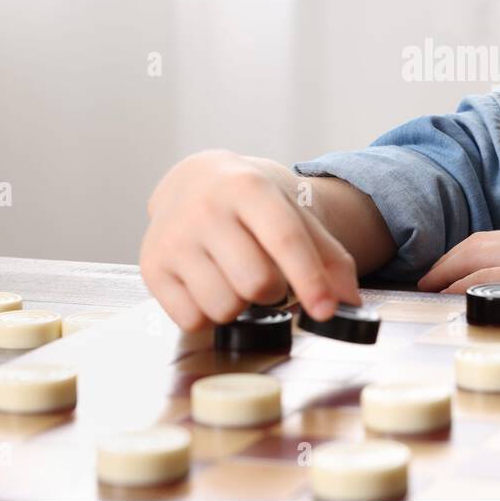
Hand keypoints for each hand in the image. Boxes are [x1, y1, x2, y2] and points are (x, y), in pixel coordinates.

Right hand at [140, 149, 361, 330]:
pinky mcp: (151, 267)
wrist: (193, 181)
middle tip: (266, 274)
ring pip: (224, 307)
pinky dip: (209, 314)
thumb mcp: (293, 213)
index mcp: (247, 187)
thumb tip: (348, 302)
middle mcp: (205, 208)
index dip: (310, 280)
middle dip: (273, 290)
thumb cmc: (251, 202)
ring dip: (241, 305)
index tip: (326, 311)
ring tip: (234, 276)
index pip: (284, 239)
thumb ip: (328, 255)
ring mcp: (173, 238)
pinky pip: (192, 320)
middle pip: (257, 283)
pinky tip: (209, 285)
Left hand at [415, 224, 499, 304]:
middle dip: (449, 260)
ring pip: (477, 261)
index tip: (455, 264)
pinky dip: (467, 288)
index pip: (499, 241)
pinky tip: (453, 299)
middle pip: (479, 244)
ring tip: (429, 288)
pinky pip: (490, 282)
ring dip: (449, 273)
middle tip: (428, 276)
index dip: (471, 252)